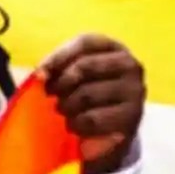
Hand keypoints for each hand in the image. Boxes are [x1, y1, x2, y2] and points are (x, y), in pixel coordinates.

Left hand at [36, 34, 143, 173]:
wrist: (109, 130)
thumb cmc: (87, 93)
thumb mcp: (74, 74)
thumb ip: (57, 68)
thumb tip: (40, 74)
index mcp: (113, 48)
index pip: (85, 43)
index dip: (59, 57)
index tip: (40, 73)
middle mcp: (129, 65)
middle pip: (85, 66)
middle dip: (61, 83)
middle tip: (51, 96)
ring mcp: (134, 91)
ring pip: (87, 94)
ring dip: (67, 106)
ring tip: (64, 111)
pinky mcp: (131, 118)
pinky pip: (93, 119)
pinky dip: (76, 124)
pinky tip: (75, 125)